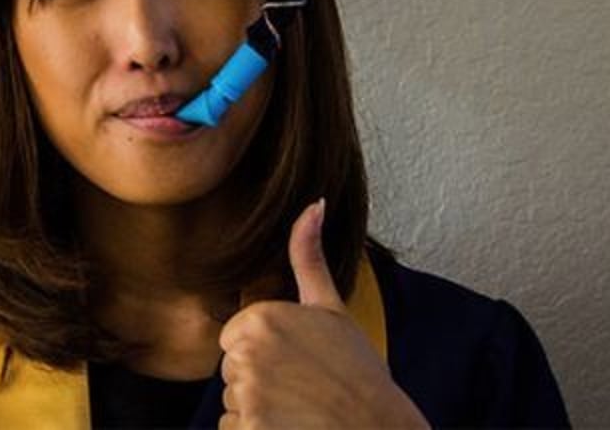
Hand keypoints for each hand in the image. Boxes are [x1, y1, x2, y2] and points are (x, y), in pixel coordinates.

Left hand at [217, 199, 429, 428]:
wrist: (378, 428)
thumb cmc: (358, 373)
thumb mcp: (331, 309)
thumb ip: (309, 256)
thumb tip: (314, 202)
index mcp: (259, 317)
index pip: (236, 340)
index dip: (268, 354)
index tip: (301, 361)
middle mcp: (246, 353)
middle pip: (231, 372)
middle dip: (262, 383)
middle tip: (304, 387)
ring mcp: (246, 394)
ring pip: (232, 404)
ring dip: (260, 413)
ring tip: (300, 410)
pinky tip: (290, 429)